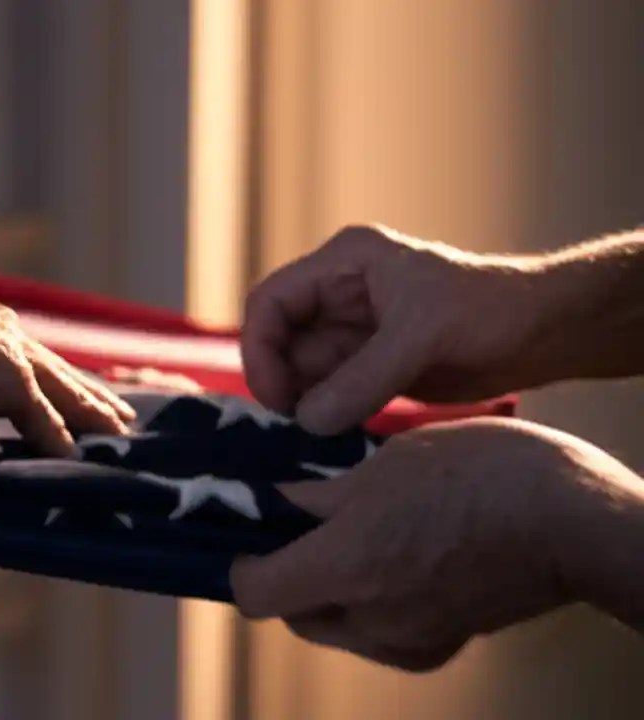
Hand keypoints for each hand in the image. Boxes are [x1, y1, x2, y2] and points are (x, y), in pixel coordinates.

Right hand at [0, 257, 135, 455]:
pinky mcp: (8, 382)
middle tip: (120, 412)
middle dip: (88, 391)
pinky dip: (59, 442)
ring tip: (119, 432)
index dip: (50, 370)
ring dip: (91, 413)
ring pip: (64, 391)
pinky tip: (74, 460)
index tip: (71, 380)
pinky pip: (45, 422)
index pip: (25, 351)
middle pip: (58, 369)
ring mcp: (7, 356)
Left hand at [230, 417, 619, 671]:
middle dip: (285, 577)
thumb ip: (320, 495)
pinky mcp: (441, 644)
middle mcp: (369, 617)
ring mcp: (407, 639)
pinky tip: (393, 563)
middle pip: (293, 614)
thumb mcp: (385, 463)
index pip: (255, 595)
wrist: (573, 519)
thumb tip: (278, 500)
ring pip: (336, 627)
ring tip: (352, 539)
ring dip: (328, 593)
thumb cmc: (479, 474)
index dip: (243, 566)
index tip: (251, 537)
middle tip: (299, 532)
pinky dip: (371, 608)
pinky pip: (380, 637)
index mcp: (345, 566)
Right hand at [242, 225, 547, 434]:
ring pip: (301, 372)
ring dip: (304, 404)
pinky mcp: (368, 368)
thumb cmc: (488, 310)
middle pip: (279, 341)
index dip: (260, 347)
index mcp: (343, 264)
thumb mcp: (421, 336)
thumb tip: (307, 421)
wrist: (543, 334)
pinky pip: (328, 393)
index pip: (271, 301)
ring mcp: (351, 333)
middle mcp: (338, 295)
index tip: (275, 395)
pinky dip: (326, 415)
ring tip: (317, 434)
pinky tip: (334, 435)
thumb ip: (362, 379)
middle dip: (281, 381)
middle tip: (294, 424)